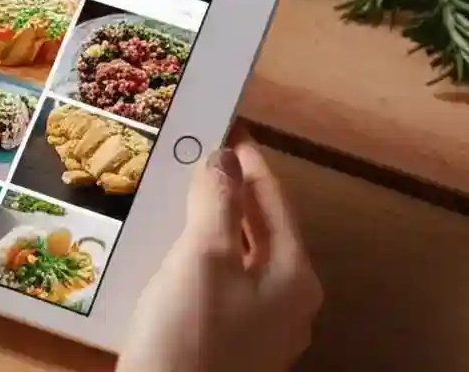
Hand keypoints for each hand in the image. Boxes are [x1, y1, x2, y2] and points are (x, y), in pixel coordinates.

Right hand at [116, 128, 322, 371]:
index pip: (273, 197)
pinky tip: (174, 253)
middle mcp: (290, 300)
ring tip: (179, 197)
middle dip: (229, 190)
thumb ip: (216, 201)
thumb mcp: (201, 256)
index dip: (246, 157)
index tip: (223, 123)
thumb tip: (225, 158)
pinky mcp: (234, 346)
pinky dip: (204, 259)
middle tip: (195, 155)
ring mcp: (264, 328)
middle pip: (261, 228)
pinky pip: (225, 286)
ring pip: (242, 257)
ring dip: (213, 224)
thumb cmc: (189, 332)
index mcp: (293, 272)